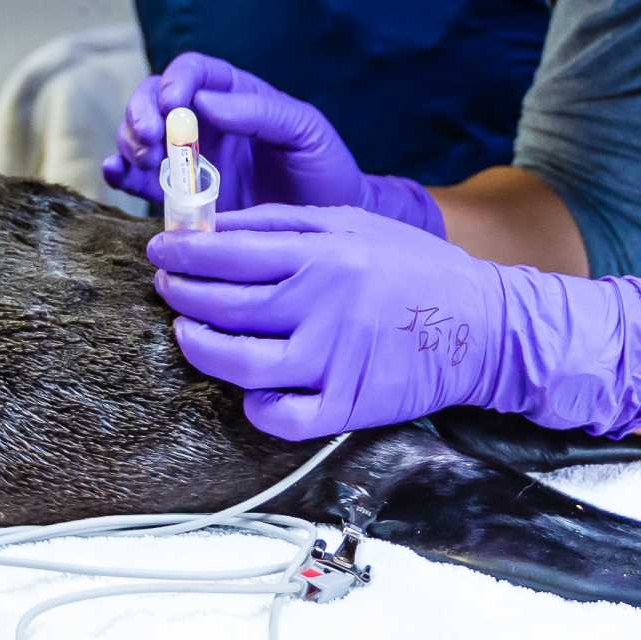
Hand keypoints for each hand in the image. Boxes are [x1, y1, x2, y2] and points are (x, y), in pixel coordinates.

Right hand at [102, 53, 442, 232]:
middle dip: (142, 112)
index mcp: (235, 95)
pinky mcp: (178, 195)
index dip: (175, 81)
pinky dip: (119, 172)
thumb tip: (204, 101)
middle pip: (153, 98)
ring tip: (146, 161)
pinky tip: (116, 174)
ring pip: (139, 135)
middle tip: (151, 138)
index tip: (173, 105)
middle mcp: (205, 122)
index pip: (193, 71)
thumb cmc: (325, 170)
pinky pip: (138, 178)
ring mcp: (188, 158)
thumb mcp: (306, 131)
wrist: (327, 229)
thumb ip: (261, 112)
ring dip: (130, 141)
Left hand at [148, 204, 640, 442]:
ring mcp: (333, 359)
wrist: (480, 325)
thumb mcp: (349, 222)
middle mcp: (322, 305)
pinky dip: (254, 407)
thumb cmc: (409, 266)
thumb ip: (281, 223)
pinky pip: (282, 417)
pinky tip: (244, 390)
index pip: (226, 252)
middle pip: (223, 305)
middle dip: (181, 294)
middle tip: (167, 288)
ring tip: (187, 332)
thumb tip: (213, 227)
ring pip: (240, 363)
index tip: (160, 251)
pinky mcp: (348, 404)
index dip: (182, 253)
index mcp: (321, 254)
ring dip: (201, 348)